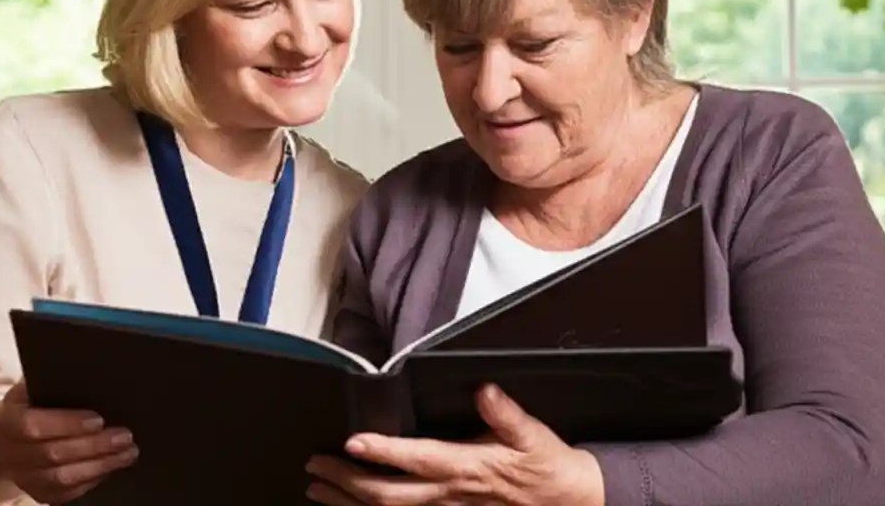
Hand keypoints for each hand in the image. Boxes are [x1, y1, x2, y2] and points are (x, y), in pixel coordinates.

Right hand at [0, 380, 137, 503]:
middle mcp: (12, 455)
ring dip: (100, 466)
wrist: (1, 440)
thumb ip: (48, 383)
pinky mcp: (38, 494)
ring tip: (128, 453)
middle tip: (125, 436)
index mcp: (7, 423)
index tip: (98, 419)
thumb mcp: (28, 390)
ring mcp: (24, 479)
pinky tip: (113, 467)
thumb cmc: (24, 408)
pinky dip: (93, 481)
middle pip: (53, 455)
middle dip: (93, 446)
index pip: (33, 426)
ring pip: (62, 479)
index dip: (66, 424)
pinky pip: (67, 494)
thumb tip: (79, 369)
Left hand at [305, 383, 603, 505]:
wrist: (570, 502)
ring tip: (317, 487)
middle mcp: (450, 494)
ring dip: (348, 501)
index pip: (417, 460)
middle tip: (314, 464)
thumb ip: (506, 414)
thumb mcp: (534, 435)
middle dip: (347, 481)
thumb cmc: (547, 466)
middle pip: (388, 495)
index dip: (383, 452)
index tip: (353, 441)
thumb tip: (485, 391)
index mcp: (467, 468)